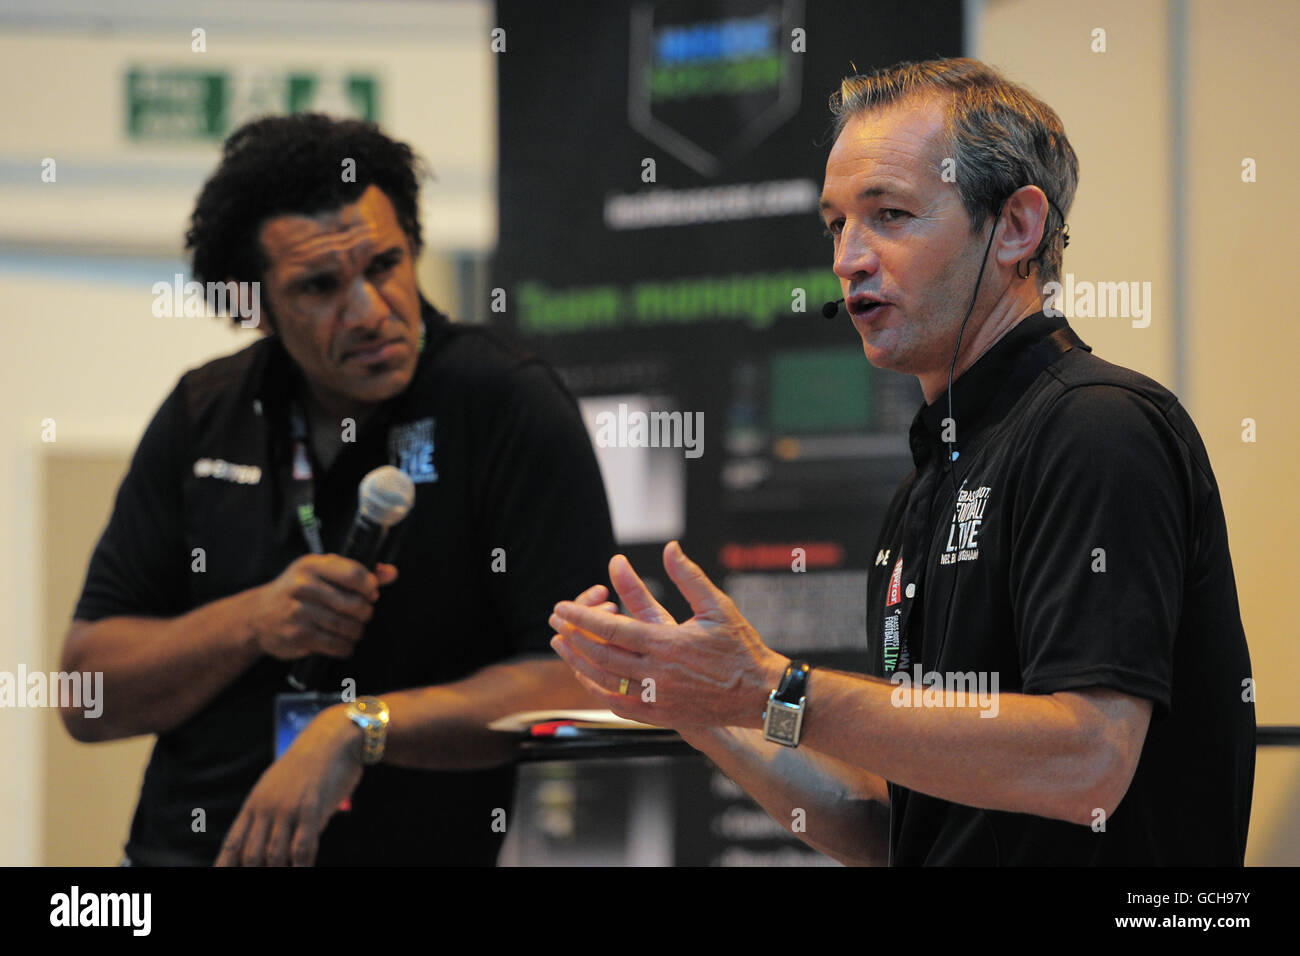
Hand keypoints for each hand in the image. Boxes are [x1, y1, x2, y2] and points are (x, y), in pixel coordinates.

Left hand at [215, 705, 362, 865]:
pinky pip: (301, 847)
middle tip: (263, 875)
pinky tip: (303, 870)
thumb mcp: (277, 787)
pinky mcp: (311, 809)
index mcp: (254, 803)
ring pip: (275, 855)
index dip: (225, 866)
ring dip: (280, 870)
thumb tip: (263, 845)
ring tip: (286, 873)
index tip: (223, 878)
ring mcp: (288, 809)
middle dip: (256, 871)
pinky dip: (301, 866)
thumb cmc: (307, 766)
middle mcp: (266, 808)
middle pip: (251, 855)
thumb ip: (268, 815)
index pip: (233, 843)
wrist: (331, 738)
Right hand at [248, 554, 397, 659]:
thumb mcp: (321, 572)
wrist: (257, 615)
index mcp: (312, 565)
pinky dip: (345, 647)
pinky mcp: (297, 635)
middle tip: (361, 614)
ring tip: (352, 629)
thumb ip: (357, 571)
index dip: (370, 586)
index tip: (371, 594)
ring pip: (347, 627)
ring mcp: (298, 612)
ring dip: (356, 631)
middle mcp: (303, 586)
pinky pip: (335, 645)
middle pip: (354, 603)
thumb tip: (392, 573)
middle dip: (365, 612)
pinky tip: (342, 643)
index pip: (354, 574)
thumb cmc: (297, 590)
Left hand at [549, 541, 787, 730]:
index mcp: (668, 643)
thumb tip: (670, 548)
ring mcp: (657, 698)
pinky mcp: (661, 715)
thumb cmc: (740, 647)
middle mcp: (658, 674)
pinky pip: (619, 706)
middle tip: (556, 623)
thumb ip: (689, 577)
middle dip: (574, 638)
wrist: (759, 694)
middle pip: (601, 656)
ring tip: (562, 648)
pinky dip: (598, 691)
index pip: (613, 629)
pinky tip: (589, 678)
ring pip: (605, 683)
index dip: (583, 618)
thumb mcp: (717, 606)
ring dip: (578, 665)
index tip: (562, 608)